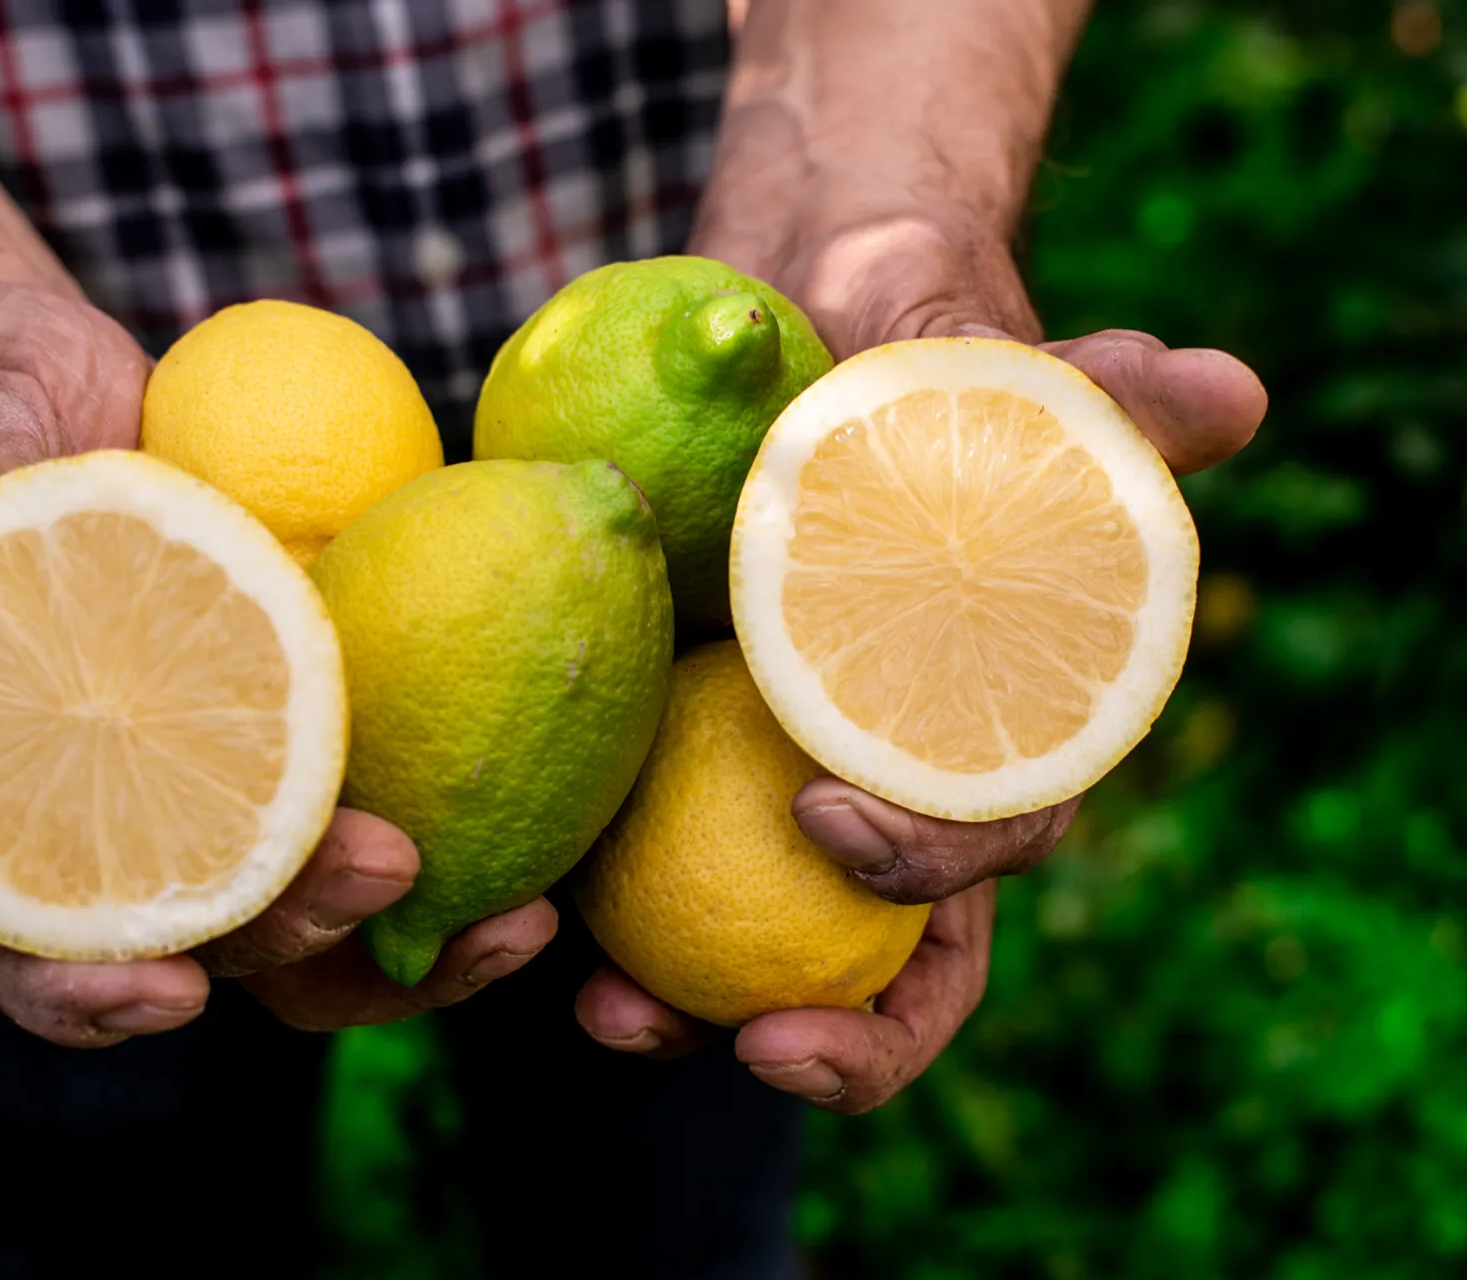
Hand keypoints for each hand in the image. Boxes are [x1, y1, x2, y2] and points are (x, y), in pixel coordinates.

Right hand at [0, 283, 554, 1046]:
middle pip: (170, 945)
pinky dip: (437, 885)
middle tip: (389, 868)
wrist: (73, 403)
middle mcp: (66, 832)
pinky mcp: (279, 779)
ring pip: (280, 944)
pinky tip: (536, 877)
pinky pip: (348, 859)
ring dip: (392, 954)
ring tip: (512, 922)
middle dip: (279, 937)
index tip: (167, 988)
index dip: (64, 984)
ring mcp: (183, 813)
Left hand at [576, 215, 1267, 1109]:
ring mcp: (779, 794)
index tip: (827, 820)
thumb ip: (1083, 396)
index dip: (939, 861)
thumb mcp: (972, 357)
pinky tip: (527, 923)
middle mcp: (895, 783)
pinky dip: (597, 922)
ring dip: (694, 1017)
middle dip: (852, 1039)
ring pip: (762, 955)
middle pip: (903, 961)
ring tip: (611, 1019)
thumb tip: (1229, 391)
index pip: (1000, 831)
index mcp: (994, 716)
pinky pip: (644, 877)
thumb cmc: (892, 344)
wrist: (775, 327)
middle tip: (764, 1048)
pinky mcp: (679, 777)